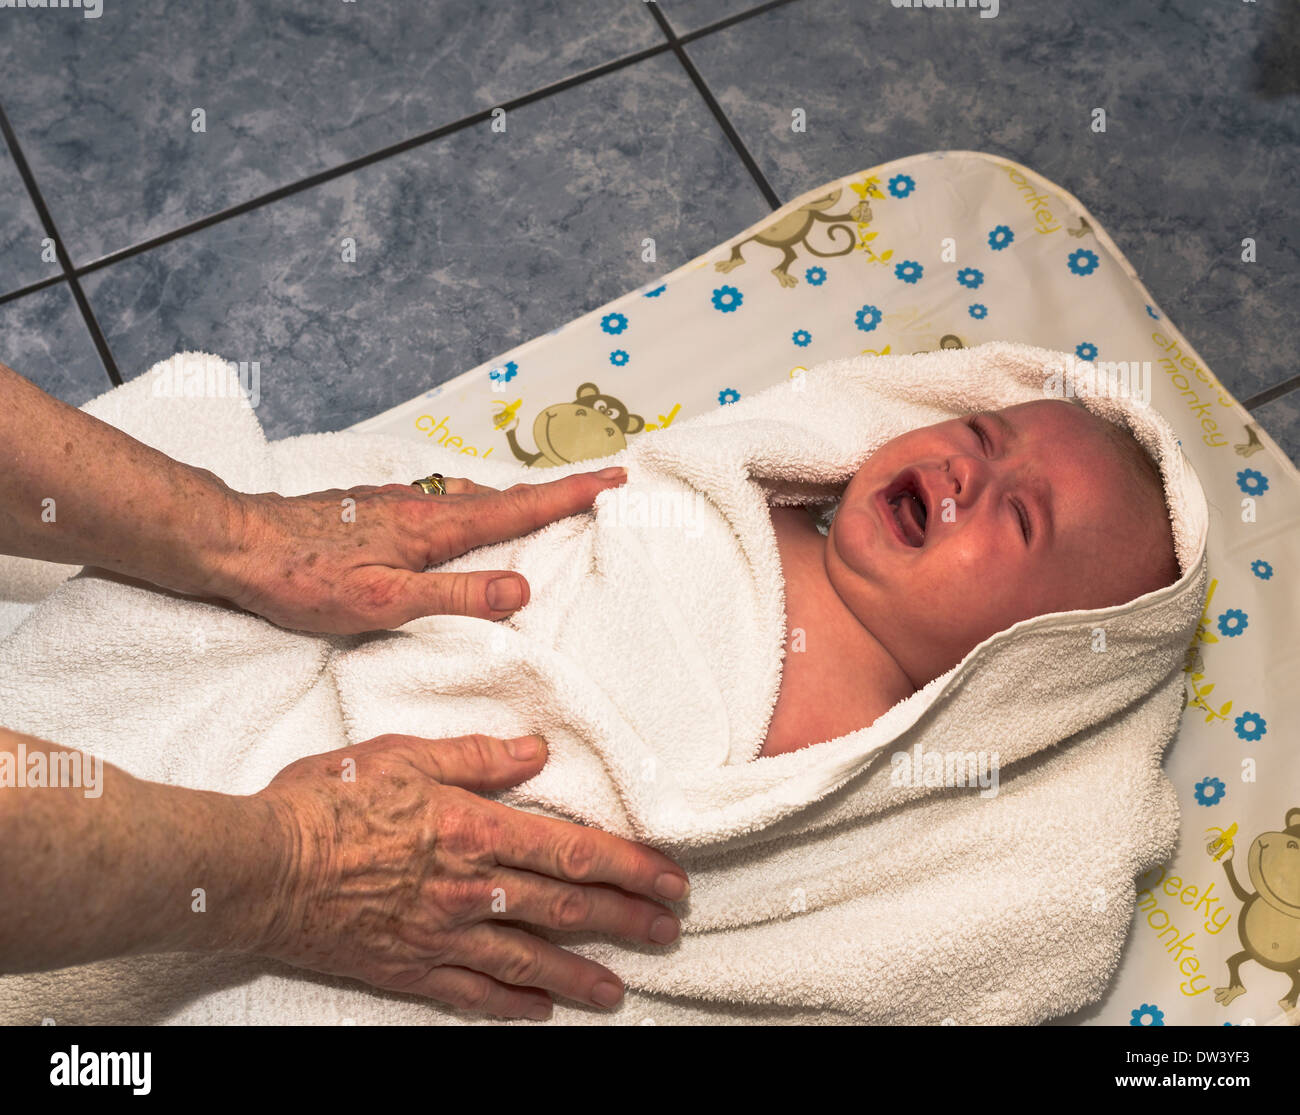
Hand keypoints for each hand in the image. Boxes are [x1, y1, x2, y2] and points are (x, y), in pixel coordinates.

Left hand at [211, 467, 625, 633]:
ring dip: (513, 497)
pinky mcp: (374, 507)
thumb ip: (454, 596)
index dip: (570, 495)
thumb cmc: (304, 580)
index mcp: (433, 528)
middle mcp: (421, 505)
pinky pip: (441, 500)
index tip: (613, 477)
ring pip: (470, 496)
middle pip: (503, 496)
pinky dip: (472, 503)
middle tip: (595, 484)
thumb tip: (522, 590)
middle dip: (554, 491)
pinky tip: (461, 513)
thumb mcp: (383, 602)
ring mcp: (396, 502)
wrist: (236, 542)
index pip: (518, 509)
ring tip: (540, 502)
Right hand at [254, 732, 688, 1019]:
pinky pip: (471, 993)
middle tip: (668, 930)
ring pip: (529, 960)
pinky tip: (540, 1011)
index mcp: (474, 829)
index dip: (629, 867)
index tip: (669, 878)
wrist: (257, 867)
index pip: (572, 851)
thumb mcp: (403, 755)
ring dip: (581, 974)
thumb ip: (476, 757)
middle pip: (566, 908)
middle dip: (625, 920)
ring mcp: (440, 935)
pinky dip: (512, 1004)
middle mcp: (469, 888)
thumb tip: (536, 752)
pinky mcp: (407, 967)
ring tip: (619, 988)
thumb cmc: (325, 802)